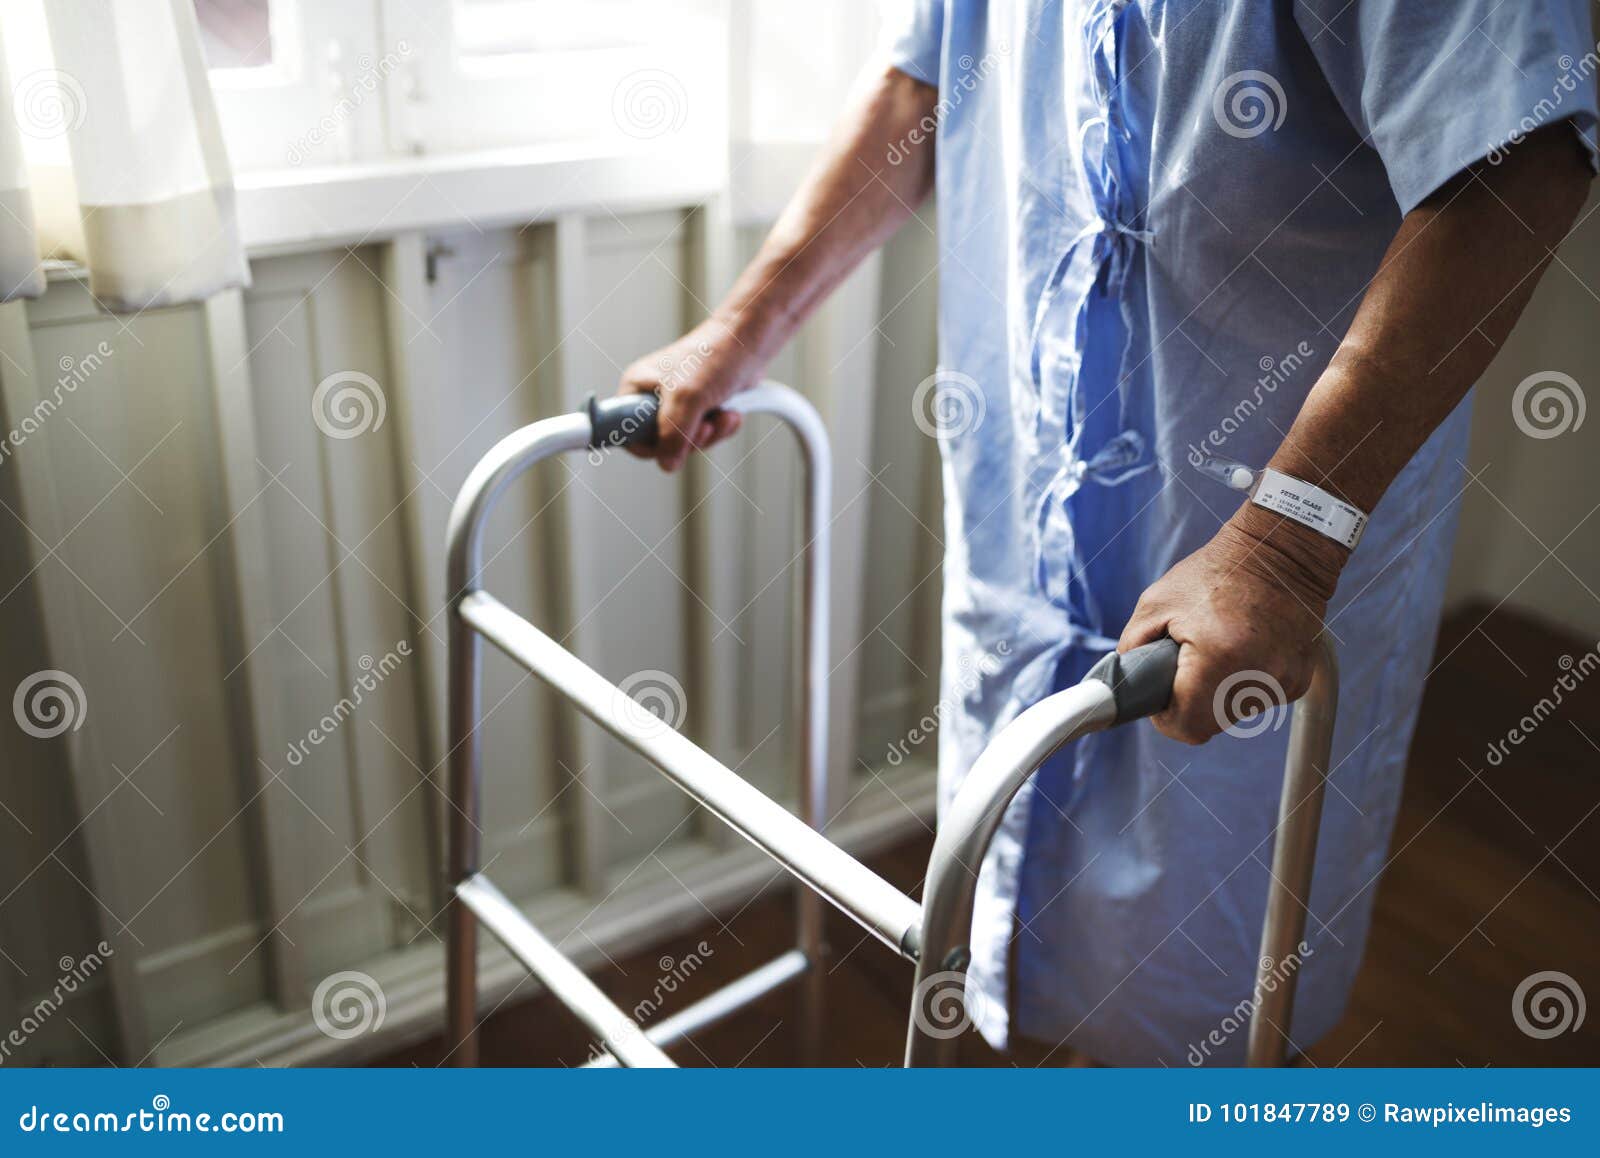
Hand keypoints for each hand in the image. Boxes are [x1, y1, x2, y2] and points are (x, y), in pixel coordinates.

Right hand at [617, 317, 760, 471]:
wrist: (749, 342)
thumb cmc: (715, 355)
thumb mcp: (688, 397)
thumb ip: (674, 433)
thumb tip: (667, 464)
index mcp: (636, 388)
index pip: (626, 433)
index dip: (647, 445)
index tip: (670, 444)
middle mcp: (652, 398)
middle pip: (662, 445)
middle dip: (691, 439)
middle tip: (705, 424)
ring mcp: (677, 405)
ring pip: (687, 443)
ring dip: (711, 433)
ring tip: (722, 413)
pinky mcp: (699, 409)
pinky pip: (705, 435)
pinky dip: (721, 429)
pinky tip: (730, 412)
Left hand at [1117, 507, 1343, 743]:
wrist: (1279, 554)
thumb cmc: (1215, 573)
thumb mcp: (1156, 603)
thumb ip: (1133, 649)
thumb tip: (1126, 684)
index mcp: (1218, 657)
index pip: (1187, 726)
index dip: (1167, 718)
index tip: (1162, 699)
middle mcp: (1257, 675)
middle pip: (1210, 724)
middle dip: (1192, 703)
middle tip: (1187, 666)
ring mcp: (1283, 680)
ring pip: (1235, 713)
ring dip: (1219, 694)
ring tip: (1218, 650)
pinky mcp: (1298, 680)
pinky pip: (1259, 697)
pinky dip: (1245, 683)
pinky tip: (1244, 650)